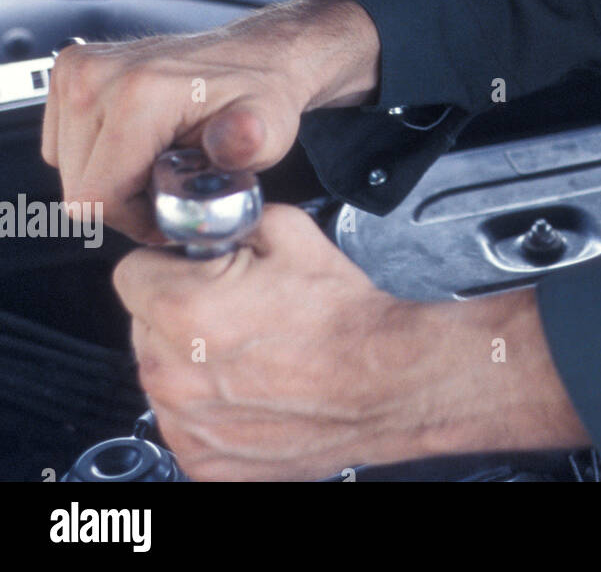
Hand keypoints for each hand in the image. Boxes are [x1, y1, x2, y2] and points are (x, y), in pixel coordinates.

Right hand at [41, 0, 378, 241]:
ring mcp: (79, 68)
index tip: (171, 211)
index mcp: (138, 93)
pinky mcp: (71, 69)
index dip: (134, 220)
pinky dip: (96, 155)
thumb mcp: (269, 129)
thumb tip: (234, 143)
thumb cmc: (261, 94)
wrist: (258, 53)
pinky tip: (139, 144)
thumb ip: (248, 146)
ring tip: (158, 163)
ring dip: (109, 178)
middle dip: (123, 201)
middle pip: (78, 186)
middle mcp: (97, 75)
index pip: (95, 196)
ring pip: (65, 167)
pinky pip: (60, 142)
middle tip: (170, 187)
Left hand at [113, 205, 591, 479]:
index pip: (131, 273)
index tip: (194, 270)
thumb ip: (238, 222)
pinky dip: (211, 407)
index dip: (168, 264)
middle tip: (236, 310)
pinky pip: (185, 423)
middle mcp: (173, 374)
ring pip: (162, 375)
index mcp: (183, 310)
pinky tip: (255, 388)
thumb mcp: (292, 233)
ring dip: (192, 361)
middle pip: (143, 326)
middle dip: (179, 311)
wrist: (387, 380)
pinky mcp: (206, 461)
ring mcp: (187, 425)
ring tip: (252, 352)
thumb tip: (220, 224)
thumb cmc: (346, 319)